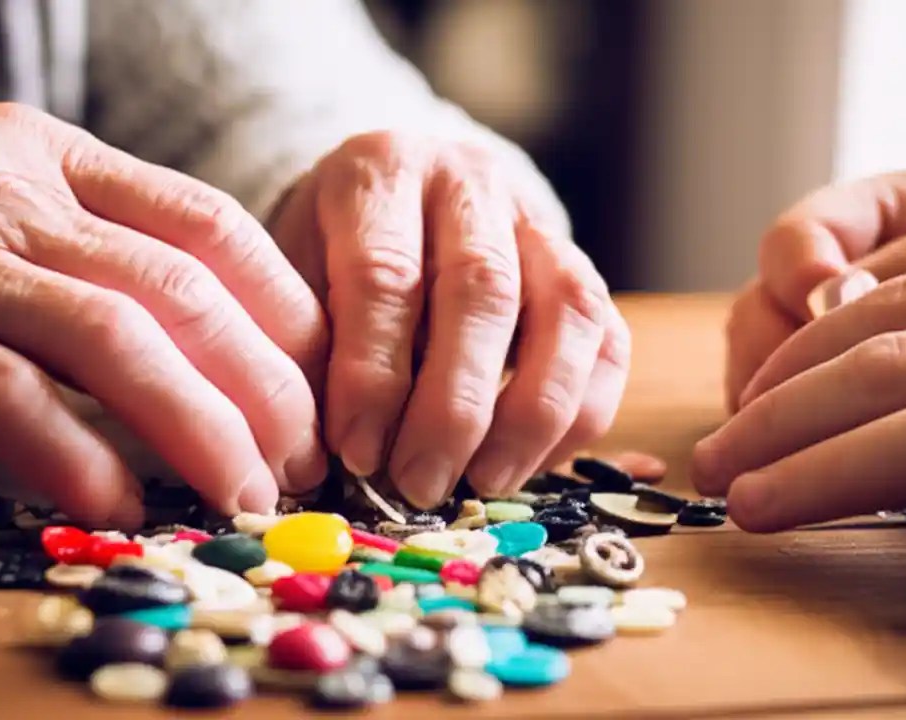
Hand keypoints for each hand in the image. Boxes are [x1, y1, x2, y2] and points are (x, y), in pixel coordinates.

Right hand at [0, 104, 325, 525]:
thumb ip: (96, 250)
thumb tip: (227, 354)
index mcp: (51, 155)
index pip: (209, 223)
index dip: (286, 307)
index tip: (327, 378)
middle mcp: (7, 193)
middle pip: (182, 286)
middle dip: (264, 383)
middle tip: (302, 458)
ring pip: (113, 336)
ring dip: (198, 424)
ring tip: (242, 490)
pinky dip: (69, 451)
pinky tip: (116, 500)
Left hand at [267, 131, 629, 507]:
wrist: (390, 202)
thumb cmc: (329, 255)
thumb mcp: (296, 282)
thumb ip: (316, 353)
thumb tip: (345, 455)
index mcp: (382, 172)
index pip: (386, 273)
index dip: (372, 373)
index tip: (356, 453)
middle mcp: (471, 183)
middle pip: (483, 291)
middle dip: (454, 405)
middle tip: (420, 483)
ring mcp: (539, 223)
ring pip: (568, 310)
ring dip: (532, 413)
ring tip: (486, 482)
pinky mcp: (586, 270)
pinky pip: (609, 341)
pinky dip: (580, 413)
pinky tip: (532, 463)